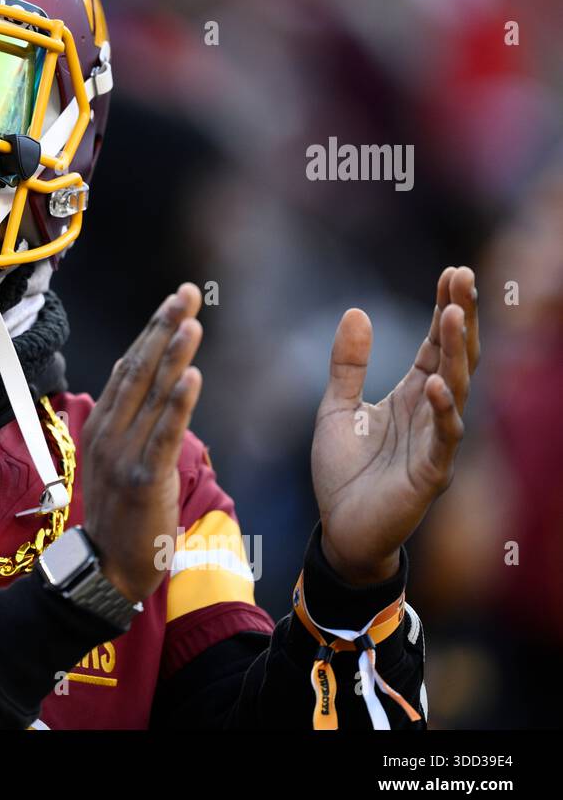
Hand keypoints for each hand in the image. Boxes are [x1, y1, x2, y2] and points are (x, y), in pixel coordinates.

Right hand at [81, 284, 203, 602]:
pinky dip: (178, 404)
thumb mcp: (113, 459)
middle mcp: (109, 433)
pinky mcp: (143, 478)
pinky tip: (193, 376)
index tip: (173, 300)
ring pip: (151, 396)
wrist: (108, 569)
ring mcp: (123, 454)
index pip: (129, 367)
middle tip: (185, 294)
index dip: (152, 331)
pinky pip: (163, 434)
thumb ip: (123, 417)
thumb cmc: (121, 516)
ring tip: (191, 323)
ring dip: (174, 355)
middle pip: (139, 370)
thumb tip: (126, 370)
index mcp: (103, 425)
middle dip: (163, 328)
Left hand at [312, 267, 480, 584]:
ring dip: (456, 352)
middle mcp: (431, 413)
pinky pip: (444, 437)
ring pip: (458, 388)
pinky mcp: (432, 473)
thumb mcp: (336, 408)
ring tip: (453, 314)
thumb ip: (347, 364)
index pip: (434, 344)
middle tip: (463, 277)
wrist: (341, 529)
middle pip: (454, 356)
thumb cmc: (344, 472)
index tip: (451, 271)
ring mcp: (436, 441)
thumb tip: (356, 311)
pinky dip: (443, 410)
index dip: (443, 308)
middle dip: (460, 317)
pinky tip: (437, 383)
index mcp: (412, 395)